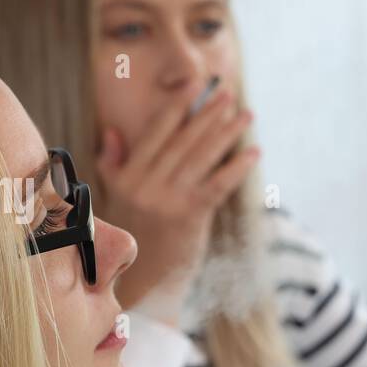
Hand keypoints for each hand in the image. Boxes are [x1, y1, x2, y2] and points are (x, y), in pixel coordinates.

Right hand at [96, 87, 259, 317]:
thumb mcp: (119, 198)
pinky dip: (237, 168)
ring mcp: (167, 200)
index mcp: (129, 175)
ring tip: (246, 115)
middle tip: (227, 94)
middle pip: (182, 140)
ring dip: (227, 134)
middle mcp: (146, 184)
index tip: (194, 85)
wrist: (144, 282)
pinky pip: (217, 185)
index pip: (156, 132)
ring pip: (201, 158)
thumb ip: (115, 164)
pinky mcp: (189, 217)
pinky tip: (253, 153)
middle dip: (207, 114)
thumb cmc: (136, 236)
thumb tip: (112, 131)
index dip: (177, 107)